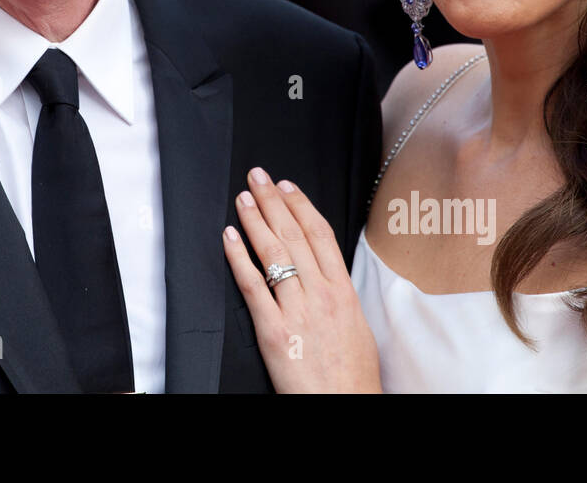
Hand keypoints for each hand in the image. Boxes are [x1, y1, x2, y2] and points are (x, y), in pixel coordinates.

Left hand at [223, 168, 380, 392]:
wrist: (346, 408)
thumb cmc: (353, 377)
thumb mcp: (357, 326)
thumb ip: (339, 296)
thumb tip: (325, 274)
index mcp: (344, 292)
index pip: (320, 235)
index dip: (301, 205)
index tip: (287, 186)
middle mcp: (321, 295)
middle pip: (294, 235)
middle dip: (273, 202)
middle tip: (258, 177)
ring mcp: (297, 311)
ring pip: (273, 253)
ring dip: (255, 220)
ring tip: (243, 199)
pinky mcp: (274, 331)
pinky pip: (253, 286)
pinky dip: (239, 257)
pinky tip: (230, 237)